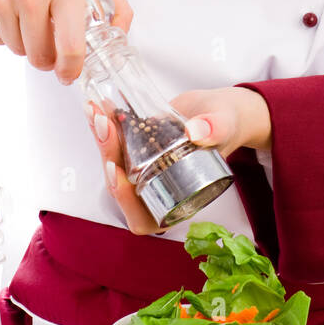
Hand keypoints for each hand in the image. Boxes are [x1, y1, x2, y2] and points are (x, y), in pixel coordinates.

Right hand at [0, 0, 133, 85]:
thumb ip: (116, 5)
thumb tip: (121, 38)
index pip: (70, 46)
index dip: (70, 69)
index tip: (68, 74)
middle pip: (39, 56)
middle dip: (46, 56)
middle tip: (48, 38)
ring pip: (16, 50)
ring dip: (24, 41)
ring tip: (28, 14)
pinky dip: (3, 32)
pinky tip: (8, 7)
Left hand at [85, 86, 271, 235]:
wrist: (218, 107)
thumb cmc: (227, 124)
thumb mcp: (225, 125)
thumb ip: (216, 129)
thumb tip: (196, 131)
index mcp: (177, 200)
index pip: (143, 217)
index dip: (125, 202)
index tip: (118, 172)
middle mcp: (156, 189)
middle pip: (122, 185)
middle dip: (109, 156)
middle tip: (104, 126)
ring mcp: (143, 169)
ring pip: (113, 164)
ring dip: (101, 139)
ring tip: (96, 112)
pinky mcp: (135, 148)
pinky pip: (114, 143)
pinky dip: (104, 126)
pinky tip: (97, 107)